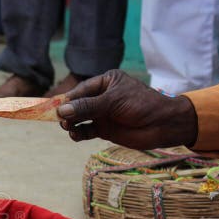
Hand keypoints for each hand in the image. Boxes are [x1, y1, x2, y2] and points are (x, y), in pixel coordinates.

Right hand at [56, 70, 197, 149]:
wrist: (164, 125)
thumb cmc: (142, 105)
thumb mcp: (113, 102)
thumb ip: (87, 106)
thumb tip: (61, 111)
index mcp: (106, 82)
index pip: (81, 90)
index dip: (67, 99)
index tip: (54, 107)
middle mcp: (102, 97)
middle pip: (77, 104)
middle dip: (68, 112)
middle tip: (60, 119)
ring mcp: (102, 114)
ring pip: (79, 118)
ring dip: (71, 123)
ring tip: (68, 127)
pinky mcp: (104, 129)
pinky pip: (85, 131)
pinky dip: (78, 134)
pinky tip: (75, 135)